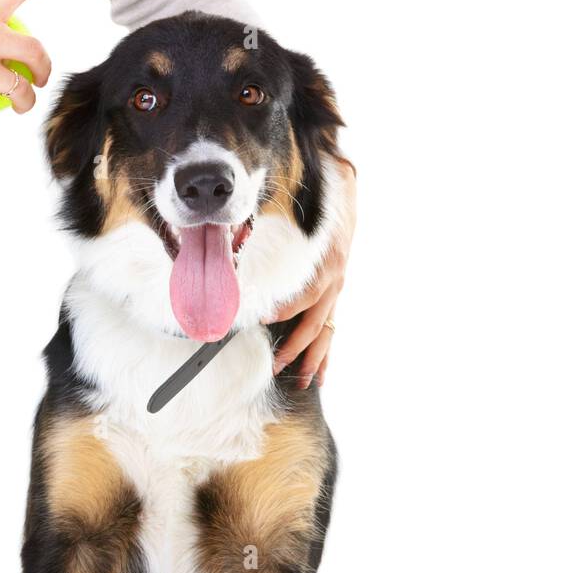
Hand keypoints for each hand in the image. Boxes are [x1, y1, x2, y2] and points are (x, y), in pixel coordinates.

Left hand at [271, 159, 355, 386]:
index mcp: (324, 260)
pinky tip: (319, 375)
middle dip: (296, 346)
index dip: (287, 307)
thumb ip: (258, 225)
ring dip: (312, 358)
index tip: (264, 318)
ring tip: (299, 380)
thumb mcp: (284, 207)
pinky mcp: (334, 296)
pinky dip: (325, 355)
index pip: (307, 292)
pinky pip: (330, 330)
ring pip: (325, 331)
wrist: (341, 193)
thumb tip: (232, 240)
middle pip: (315, 320)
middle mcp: (334, 278)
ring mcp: (336, 289)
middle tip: (276, 363)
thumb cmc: (310, 204)